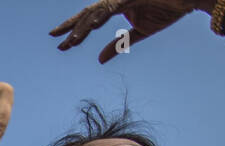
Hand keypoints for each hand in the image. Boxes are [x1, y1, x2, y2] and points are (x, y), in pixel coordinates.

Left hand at [51, 0, 199, 63]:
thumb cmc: (169, 10)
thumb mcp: (139, 33)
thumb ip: (118, 45)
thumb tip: (98, 61)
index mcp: (116, 5)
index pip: (90, 17)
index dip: (74, 29)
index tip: (60, 43)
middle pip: (89, 13)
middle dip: (72, 27)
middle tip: (56, 41)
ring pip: (98, 10)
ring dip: (85, 26)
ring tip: (72, 41)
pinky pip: (114, 6)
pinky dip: (102, 16)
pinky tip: (91, 26)